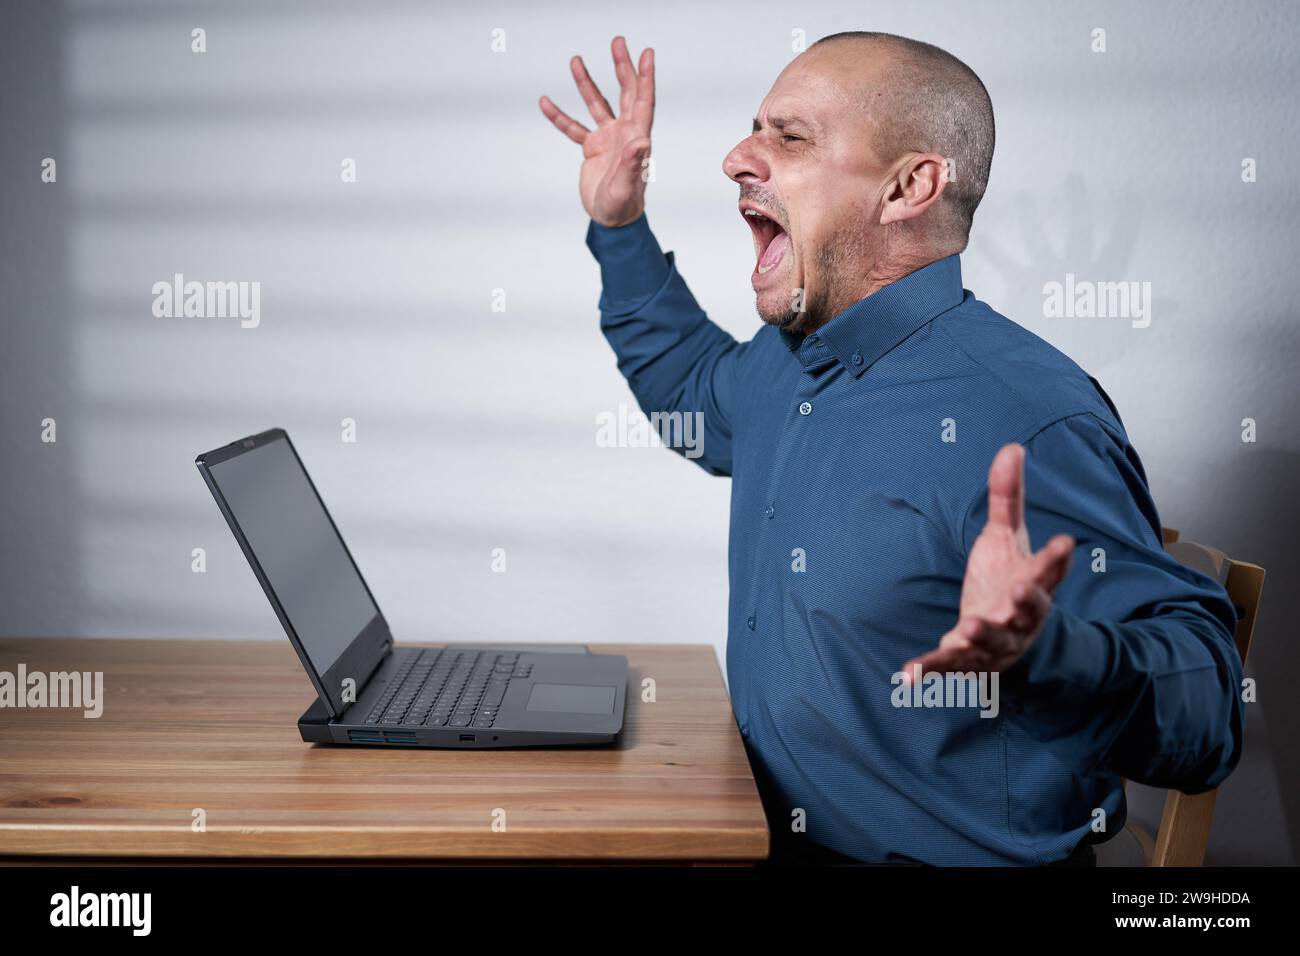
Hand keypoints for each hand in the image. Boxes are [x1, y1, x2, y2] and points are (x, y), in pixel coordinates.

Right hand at [539, 35, 654, 227]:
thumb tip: (642, 141)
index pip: (642, 101)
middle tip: (618, 42)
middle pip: (624, 93)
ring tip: (575, 60)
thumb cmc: (623, 206)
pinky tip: (545, 102)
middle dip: (622, 67)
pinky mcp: (592, 148)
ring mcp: (608, 139)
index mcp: (636, 138)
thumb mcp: (626, 186)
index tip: (647, 53)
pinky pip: (573, 128)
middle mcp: (624, 133)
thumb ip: (633, 164)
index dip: (645, 77)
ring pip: (597, 104)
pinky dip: (559, 116)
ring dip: (587, 83)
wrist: (612, 220)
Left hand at [901, 443, 1074, 679]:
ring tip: (966, 630)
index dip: (1056, 559)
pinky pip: (949, 666)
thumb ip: (1007, 498)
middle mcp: (1019, 617)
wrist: (1001, 637)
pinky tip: (909, 675)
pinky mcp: (966, 659)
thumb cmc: (1006, 579)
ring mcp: (994, 641)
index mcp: (1032, 583)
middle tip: (1021, 591)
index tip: (1065, 542)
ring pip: (991, 643)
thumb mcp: (1006, 536)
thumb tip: (1011, 448)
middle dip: (1027, 603)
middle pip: (1028, 611)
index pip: (1049, 570)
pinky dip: (930, 670)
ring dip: (980, 637)